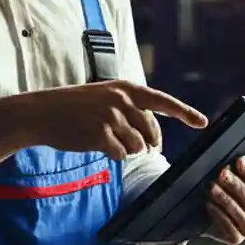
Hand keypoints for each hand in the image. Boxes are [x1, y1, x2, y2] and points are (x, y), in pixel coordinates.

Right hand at [29, 80, 207, 158]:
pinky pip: (120, 155)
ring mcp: (112, 117)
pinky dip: (112, 155)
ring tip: (105, 139)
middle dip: (146, 142)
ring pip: (138, 146)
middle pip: (152, 132)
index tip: (203, 123)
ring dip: (126, 149)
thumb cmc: (74, 106)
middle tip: (128, 142)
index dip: (186, 113)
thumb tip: (152, 137)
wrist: (41, 112)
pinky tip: (96, 144)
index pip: (163, 101)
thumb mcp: (105, 96)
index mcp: (126, 88)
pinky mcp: (101, 134)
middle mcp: (123, 100)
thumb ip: (130, 109)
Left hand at [204, 157, 244, 244]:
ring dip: (229, 200)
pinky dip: (221, 217)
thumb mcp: (228, 168)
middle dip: (242, 185)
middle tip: (223, 174)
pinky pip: (233, 231)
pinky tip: (210, 205)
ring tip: (213, 188)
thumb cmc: (216, 182)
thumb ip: (243, 162)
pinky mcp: (236, 237)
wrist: (194, 205)